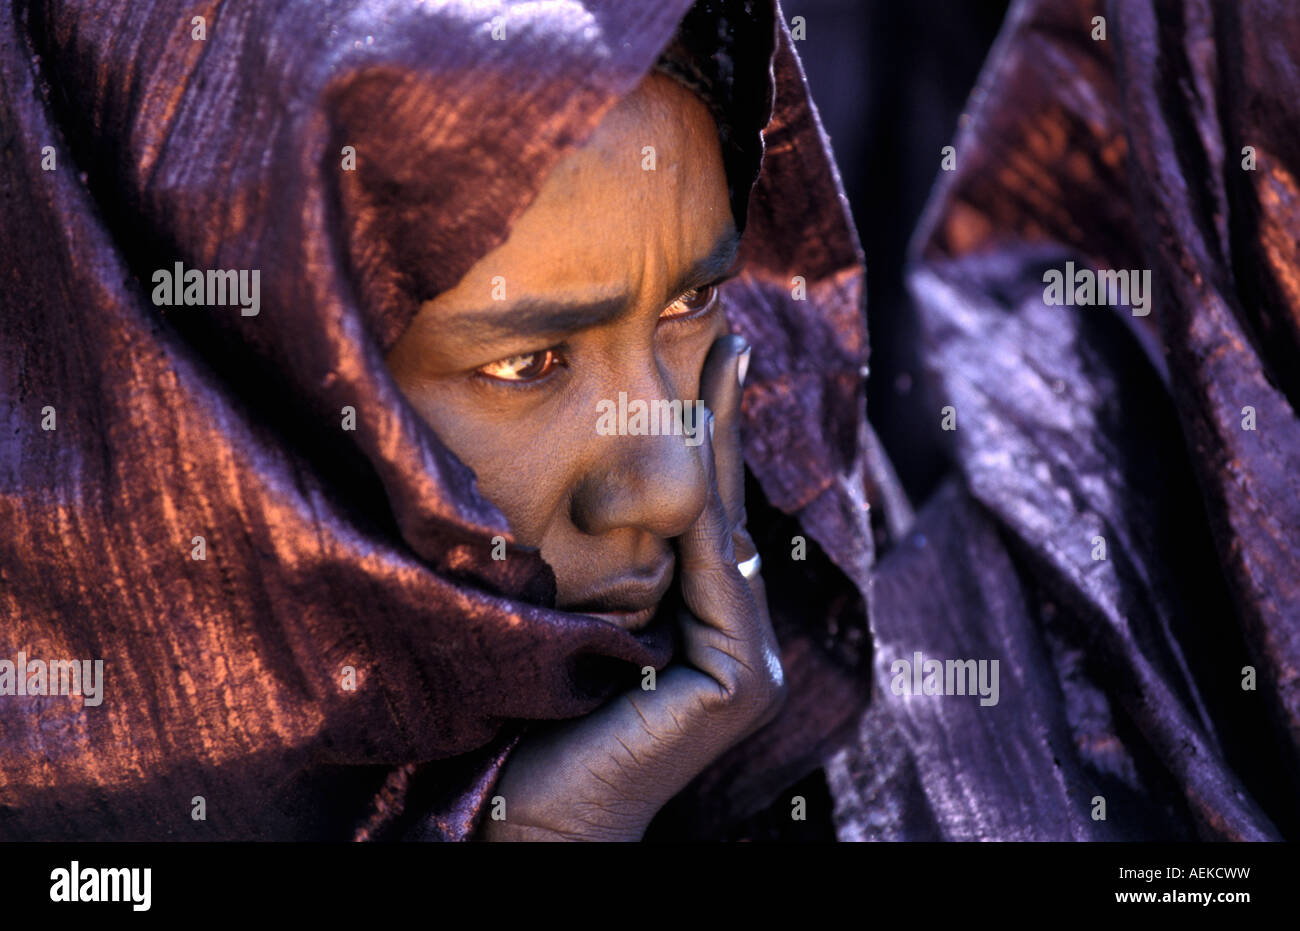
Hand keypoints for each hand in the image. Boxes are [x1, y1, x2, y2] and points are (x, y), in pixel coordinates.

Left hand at [479, 334, 785, 840]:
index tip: (706, 358)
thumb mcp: (573, 615)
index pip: (706, 518)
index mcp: (705, 629)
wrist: (517, 815)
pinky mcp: (742, 681)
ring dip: (721, 443)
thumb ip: (610, 564)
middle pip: (726, 511)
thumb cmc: (526, 720)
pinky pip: (716, 573)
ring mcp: (751, 664)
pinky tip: (691, 441)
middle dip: (727, 420)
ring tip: (720, 359)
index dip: (707, 437)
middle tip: (727, 335)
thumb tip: (598, 482)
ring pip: (727, 531)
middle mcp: (740, 642)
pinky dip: (702, 509)